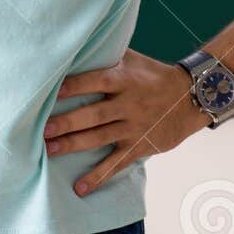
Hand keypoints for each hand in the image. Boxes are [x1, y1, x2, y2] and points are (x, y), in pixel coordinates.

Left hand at [43, 49, 213, 195]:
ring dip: (74, 145)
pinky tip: (79, 188)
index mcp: (125, 79)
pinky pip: (116, 164)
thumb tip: (78, 45)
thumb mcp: (133, 59)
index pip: (97, 81)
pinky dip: (98, 177)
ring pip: (100, 138)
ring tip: (49, 150)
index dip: (76, 86)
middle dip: (68, 122)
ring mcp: (134, 127)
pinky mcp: (139, 146)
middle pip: (95, 114)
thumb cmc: (154, 75)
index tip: (53, 91)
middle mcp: (129, 104)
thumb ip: (108, 55)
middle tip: (43, 129)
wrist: (190, 98)